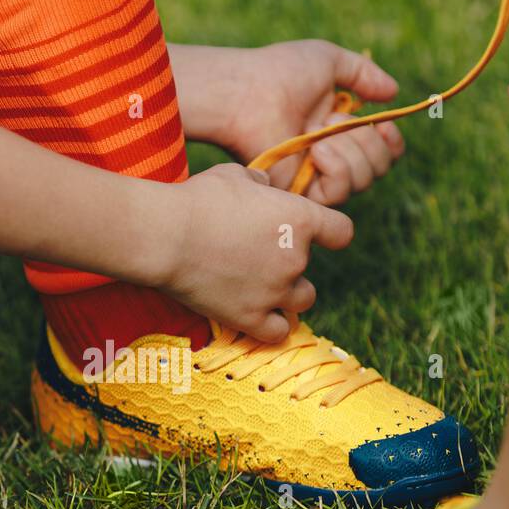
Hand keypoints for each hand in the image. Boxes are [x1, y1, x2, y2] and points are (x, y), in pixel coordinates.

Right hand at [151, 163, 353, 342]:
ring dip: (288, 296)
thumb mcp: (236, 176)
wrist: (166, 235)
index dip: (330, 233)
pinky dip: (271, 326)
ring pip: (303, 301)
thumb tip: (266, 191)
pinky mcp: (251, 318)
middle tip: (259, 259)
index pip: (342, 232)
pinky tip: (254, 314)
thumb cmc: (199, 199)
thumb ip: (261, 185)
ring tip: (260, 288)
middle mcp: (295, 259)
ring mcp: (275, 292)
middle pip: (311, 270)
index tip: (315, 235)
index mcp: (300, 219)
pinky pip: (278, 333)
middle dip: (291, 265)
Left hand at [217, 40, 405, 204]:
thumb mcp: (330, 61)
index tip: (383, 124)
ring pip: (364, 179)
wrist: (248, 92)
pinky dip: (337, 168)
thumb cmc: (280, 72)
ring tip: (320, 129)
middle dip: (367, 140)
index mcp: (338, 128)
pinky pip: (339, 193)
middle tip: (332, 119)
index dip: (390, 141)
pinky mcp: (301, 193)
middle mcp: (330, 155)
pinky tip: (317, 149)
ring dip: (351, 150)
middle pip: (378, 167)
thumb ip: (365, 75)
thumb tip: (394, 93)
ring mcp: (315, 176)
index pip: (382, 150)